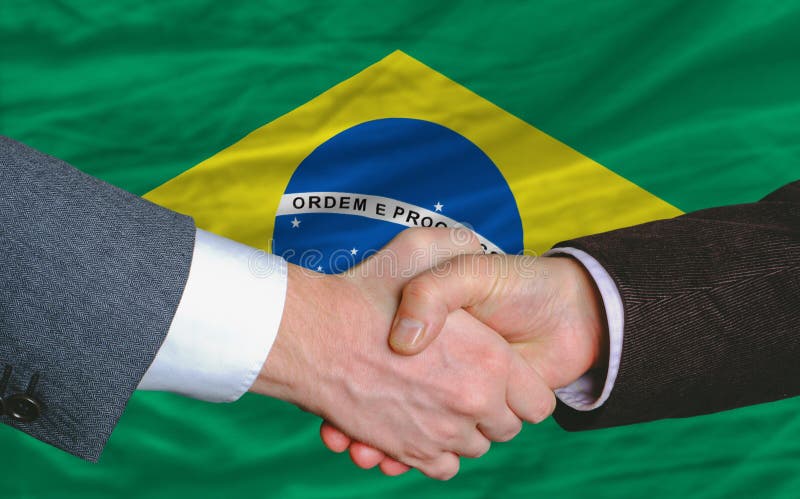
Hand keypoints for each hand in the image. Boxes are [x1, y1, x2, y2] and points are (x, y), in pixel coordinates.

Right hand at [250, 229, 555, 479]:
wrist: (308, 335)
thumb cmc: (364, 291)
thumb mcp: (422, 247)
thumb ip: (460, 245)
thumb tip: (480, 250)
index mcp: (490, 359)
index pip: (537, 400)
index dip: (522, 388)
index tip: (500, 375)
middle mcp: (473, 401)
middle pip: (506, 427)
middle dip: (491, 410)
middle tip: (462, 382)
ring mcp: (442, 433)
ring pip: (475, 447)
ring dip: (462, 429)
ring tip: (436, 398)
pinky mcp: (410, 453)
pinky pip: (444, 467)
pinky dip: (436, 452)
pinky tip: (419, 424)